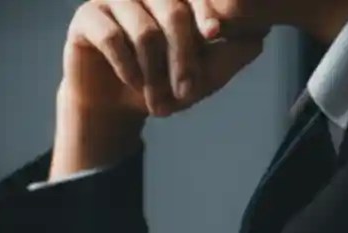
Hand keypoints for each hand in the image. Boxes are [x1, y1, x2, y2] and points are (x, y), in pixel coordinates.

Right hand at [50, 0, 267, 178]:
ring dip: (154, 72)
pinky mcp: (86, 17)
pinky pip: (111, 37)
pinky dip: (126, 66)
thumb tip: (261, 31)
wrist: (113, 106)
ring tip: (158, 101)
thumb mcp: (206, 74)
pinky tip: (133, 83)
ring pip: (144, 30)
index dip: (207, 11)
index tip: (216, 36)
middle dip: (184, 58)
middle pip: (174, 13)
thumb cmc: (162, 83)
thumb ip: (235, 52)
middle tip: (188, 94)